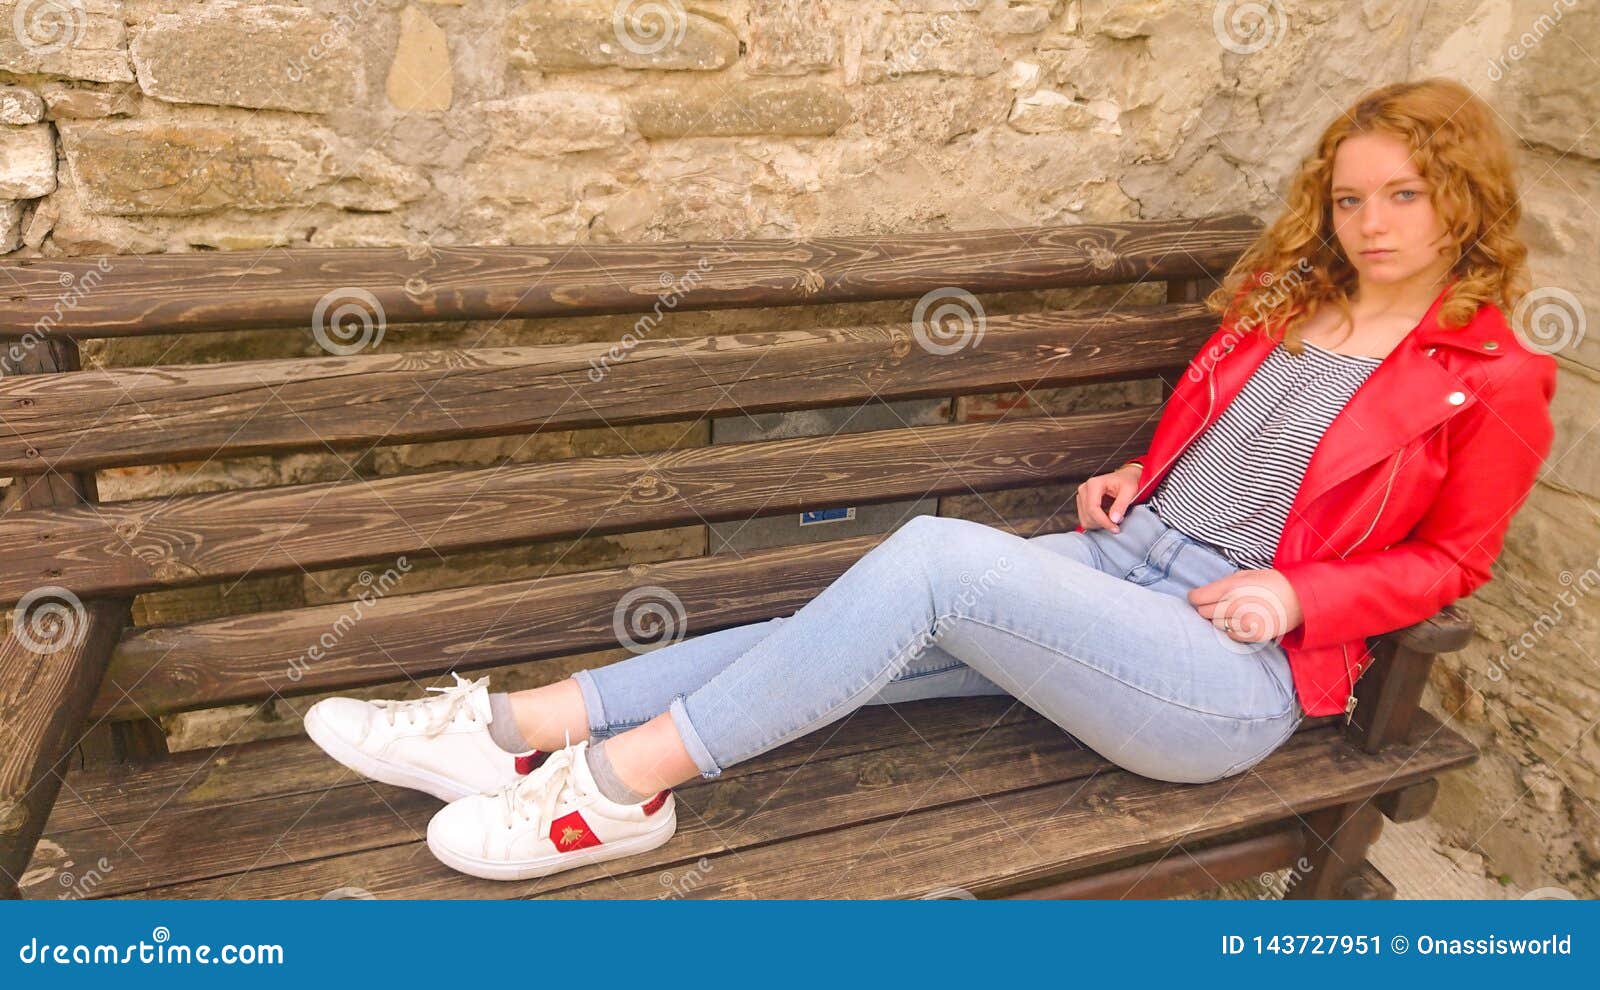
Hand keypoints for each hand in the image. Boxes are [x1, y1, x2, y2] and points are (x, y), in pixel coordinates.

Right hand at [1076, 463, 1141, 532]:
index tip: (1115, 528)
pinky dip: (1096, 523)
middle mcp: (1084, 489)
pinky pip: (1085, 520)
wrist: (1125, 477)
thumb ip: (1121, 504)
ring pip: (1085, 520)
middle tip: (1117, 524)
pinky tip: (1106, 517)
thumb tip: (1114, 519)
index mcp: (1093, 484)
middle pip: (1088, 515)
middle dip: (1102, 523)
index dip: (1103, 521)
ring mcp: (1081, 496)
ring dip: (1099, 524)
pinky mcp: (1082, 503)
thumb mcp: (1129, 490)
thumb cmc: (1128, 481)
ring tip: (1112, 519)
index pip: (1092, 508)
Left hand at [1187, 568, 1303, 643]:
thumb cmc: (1271, 583)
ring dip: (1221, 620)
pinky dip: (1234, 630)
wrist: (1300, 598)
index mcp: (1231, 586)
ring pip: (1216, 625)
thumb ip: (1223, 584)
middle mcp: (1235, 604)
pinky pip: (1230, 635)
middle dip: (1208, 608)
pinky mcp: (1252, 635)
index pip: (1197, 597)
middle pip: (1203, 613)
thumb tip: (1203, 595)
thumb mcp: (1246, 575)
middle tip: (1221, 604)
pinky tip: (1245, 621)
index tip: (1200, 597)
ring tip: (1237, 612)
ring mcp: (1244, 621)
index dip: (1196, 597)